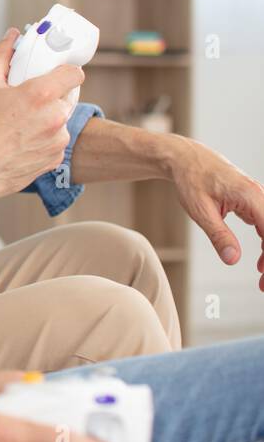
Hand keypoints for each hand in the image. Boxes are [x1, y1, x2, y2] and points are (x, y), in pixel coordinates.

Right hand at [0, 28, 83, 199]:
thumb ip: (1, 55)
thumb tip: (12, 36)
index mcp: (40, 95)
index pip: (74, 73)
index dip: (66, 70)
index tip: (56, 72)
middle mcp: (55, 117)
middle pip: (69, 96)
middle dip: (53, 94)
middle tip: (31, 97)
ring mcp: (57, 140)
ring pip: (62, 120)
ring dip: (49, 117)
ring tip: (22, 122)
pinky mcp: (55, 158)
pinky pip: (56, 140)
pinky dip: (45, 138)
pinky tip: (22, 140)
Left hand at [167, 135, 263, 289]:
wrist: (185, 158)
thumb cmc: (191, 180)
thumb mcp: (200, 211)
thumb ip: (218, 235)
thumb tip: (233, 259)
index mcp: (252, 197)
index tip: (263, 274)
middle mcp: (261, 196)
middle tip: (263, 283)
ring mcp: (259, 199)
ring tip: (261, 275)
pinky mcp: (253, 202)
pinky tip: (260, 261)